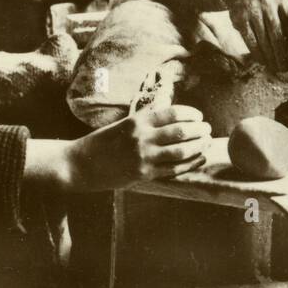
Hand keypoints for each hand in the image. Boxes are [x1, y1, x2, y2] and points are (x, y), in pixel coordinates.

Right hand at [55, 105, 211, 191]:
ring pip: (180, 151)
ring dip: (198, 146)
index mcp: (137, 121)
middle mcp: (141, 138)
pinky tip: (199, 158)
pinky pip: (173, 169)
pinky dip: (190, 163)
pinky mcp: (143, 175)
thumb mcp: (124, 125)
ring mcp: (143, 158)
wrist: (80, 164)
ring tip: (207, 141)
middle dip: (199, 129)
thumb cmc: (102, 143)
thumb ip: (146, 122)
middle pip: (180, 132)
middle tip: (207, 128)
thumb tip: (173, 119)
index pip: (172, 113)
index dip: (191, 114)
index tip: (198, 116)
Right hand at [218, 0, 287, 72]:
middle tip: (284, 68)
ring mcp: (252, 7)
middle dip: (282, 55)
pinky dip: (256, 52)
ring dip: (269, 57)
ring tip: (274, 67)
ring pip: (264, 39)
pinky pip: (250, 39)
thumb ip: (283, 14)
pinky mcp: (238, 15)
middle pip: (278, 34)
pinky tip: (261, 60)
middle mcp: (268, 0)